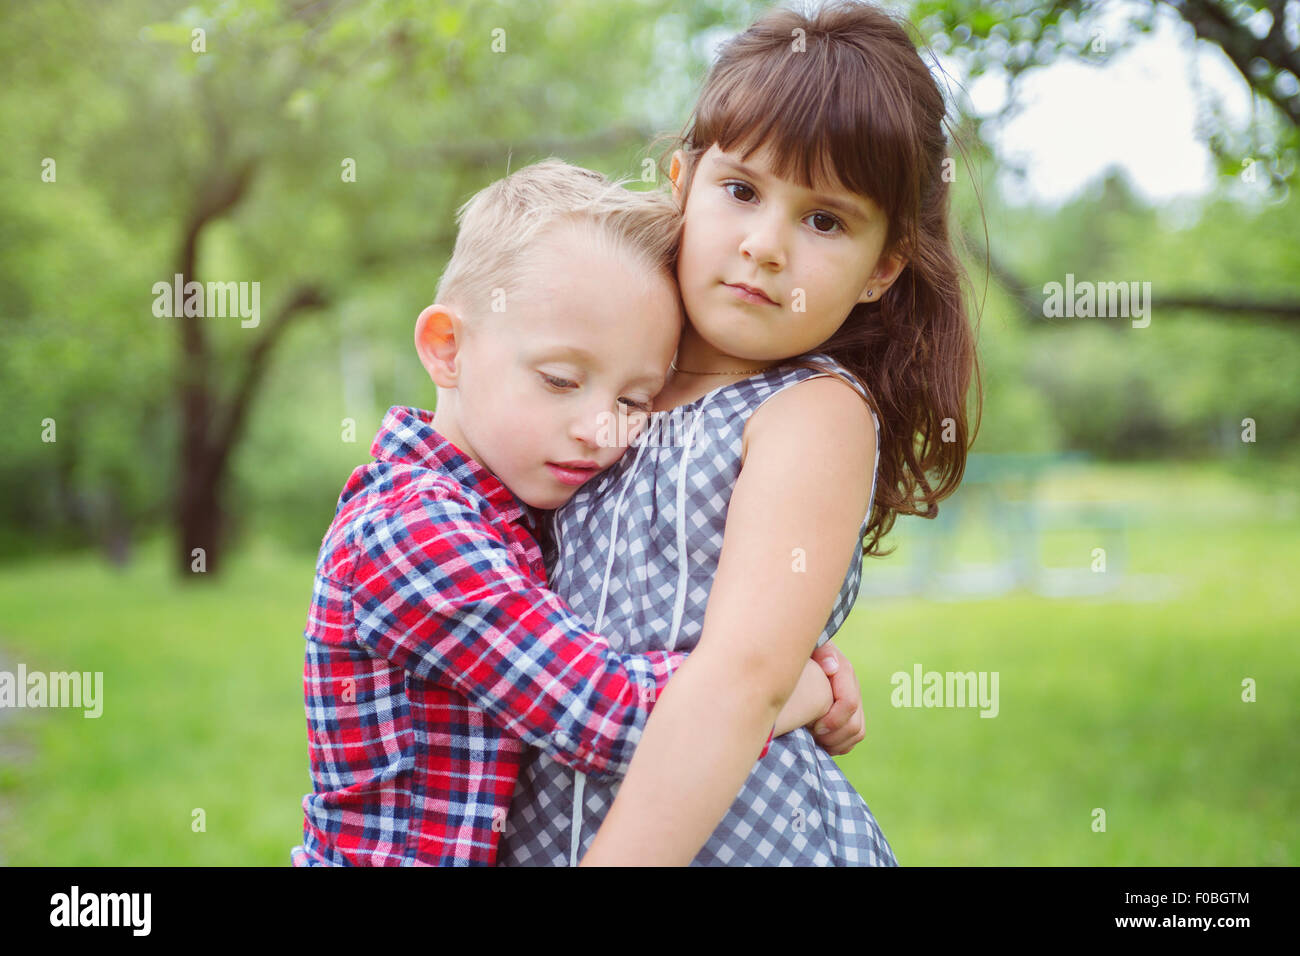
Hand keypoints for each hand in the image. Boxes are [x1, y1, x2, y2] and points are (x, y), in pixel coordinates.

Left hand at [808, 641, 865, 755]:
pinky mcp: (850, 713)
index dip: (833, 720)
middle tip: (811, 736)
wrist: (799, 657)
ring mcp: (853, 701)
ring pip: (856, 733)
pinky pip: (853, 738)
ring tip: (814, 739)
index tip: (813, 726)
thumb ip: (819, 654)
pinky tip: (819, 741)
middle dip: (832, 736)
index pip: (849, 704)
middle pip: (854, 726)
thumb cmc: (799, 654)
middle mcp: (852, 687)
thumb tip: (831, 667)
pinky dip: (838, 745)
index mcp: (844, 671)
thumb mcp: (808, 649)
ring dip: (835, 743)